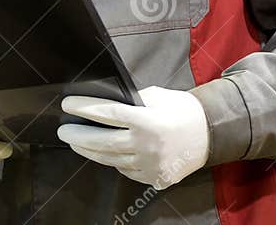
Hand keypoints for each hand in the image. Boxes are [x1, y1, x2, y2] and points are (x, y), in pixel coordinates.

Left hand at [57, 86, 208, 188]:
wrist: (212, 133)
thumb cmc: (181, 109)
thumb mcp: (155, 96)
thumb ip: (131, 101)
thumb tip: (104, 104)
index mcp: (146, 121)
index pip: (106, 114)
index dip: (84, 109)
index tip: (67, 104)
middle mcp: (146, 145)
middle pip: (102, 141)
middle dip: (78, 135)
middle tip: (63, 130)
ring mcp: (150, 165)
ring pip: (110, 159)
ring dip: (89, 150)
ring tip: (75, 142)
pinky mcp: (154, 178)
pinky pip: (125, 170)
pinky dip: (112, 160)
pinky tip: (102, 153)